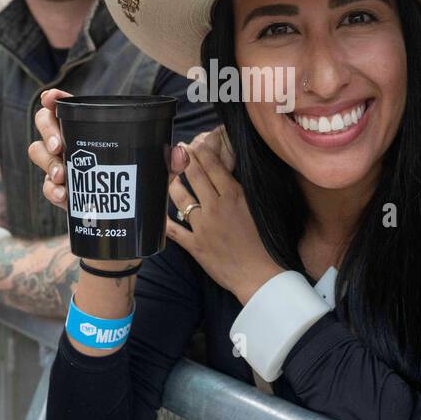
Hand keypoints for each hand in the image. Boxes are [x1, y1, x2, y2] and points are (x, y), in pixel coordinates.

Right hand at [27, 89, 220, 209]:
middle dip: (48, 131)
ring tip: (62, 175)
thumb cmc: (139, 187)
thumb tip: (180, 152)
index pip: (67, 107)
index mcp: (92, 129)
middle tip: (60, 147)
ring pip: (38, 152)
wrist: (127, 226)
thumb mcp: (157, 172)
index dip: (54, 99)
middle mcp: (72, 143)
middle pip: (45, 124)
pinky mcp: (59, 191)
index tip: (52, 97)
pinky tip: (63, 195)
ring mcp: (62, 166)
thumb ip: (170, 161)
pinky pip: (46, 187)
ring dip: (47, 163)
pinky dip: (52, 190)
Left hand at [164, 129, 279, 303]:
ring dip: (172, 183)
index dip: (201, 150)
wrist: (260, 275)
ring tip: (169, 175)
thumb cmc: (265, 242)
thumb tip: (231, 172)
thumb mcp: (258, 208)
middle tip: (178, 150)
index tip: (194, 143)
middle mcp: (215, 206)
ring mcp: (202, 226)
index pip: (213, 164)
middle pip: (194, 175)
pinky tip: (155, 212)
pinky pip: (173, 230)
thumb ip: (243, 189)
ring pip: (180, 197)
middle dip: (184, 159)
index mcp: (234, 195)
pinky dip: (163, 220)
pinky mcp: (195, 245)